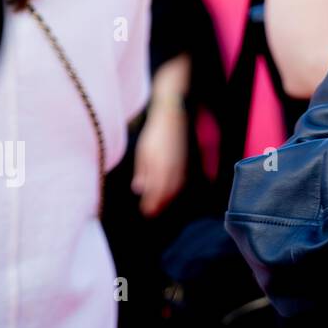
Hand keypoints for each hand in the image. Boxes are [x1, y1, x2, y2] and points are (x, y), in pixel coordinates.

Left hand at [131, 98, 187, 217]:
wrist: (174, 115)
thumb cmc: (155, 132)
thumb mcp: (143, 152)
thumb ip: (143, 171)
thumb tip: (139, 188)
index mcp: (160, 169)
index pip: (156, 193)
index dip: (151, 204)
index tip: (146, 212)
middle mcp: (173, 169)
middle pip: (167, 193)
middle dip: (160, 204)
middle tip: (152, 212)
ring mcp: (182, 164)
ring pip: (176, 186)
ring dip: (169, 197)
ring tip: (162, 203)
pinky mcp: (188, 159)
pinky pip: (183, 178)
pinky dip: (178, 187)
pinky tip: (174, 189)